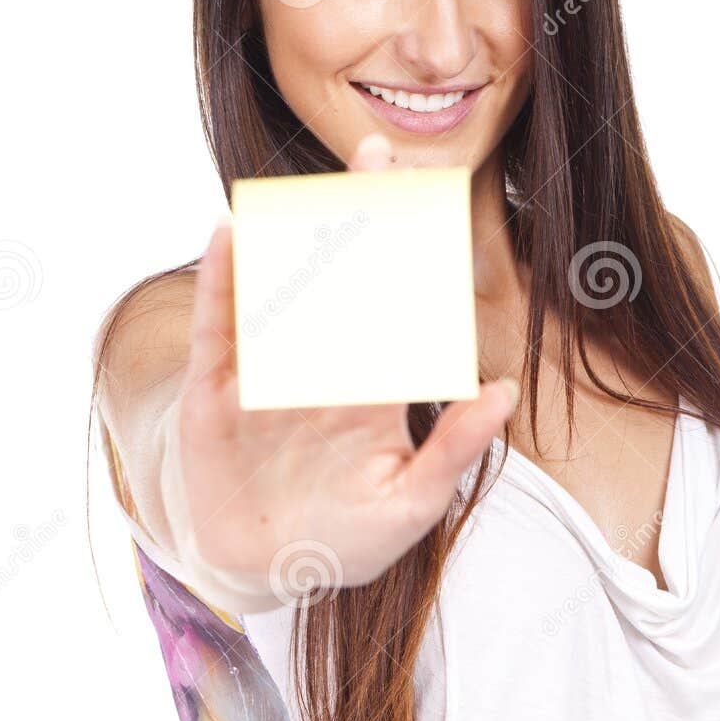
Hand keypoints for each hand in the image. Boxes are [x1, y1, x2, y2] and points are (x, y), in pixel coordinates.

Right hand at [166, 133, 517, 605]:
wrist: (269, 570)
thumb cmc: (350, 535)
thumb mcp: (411, 502)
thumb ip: (453, 449)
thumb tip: (502, 393)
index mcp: (379, 380)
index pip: (401, 304)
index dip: (418, 253)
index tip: (440, 197)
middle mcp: (324, 361)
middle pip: (343, 274)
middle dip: (361, 215)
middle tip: (378, 150)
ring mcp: (268, 370)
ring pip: (280, 287)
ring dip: (290, 235)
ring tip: (306, 181)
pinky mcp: (217, 389)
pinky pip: (219, 328)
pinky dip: (223, 284)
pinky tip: (230, 237)